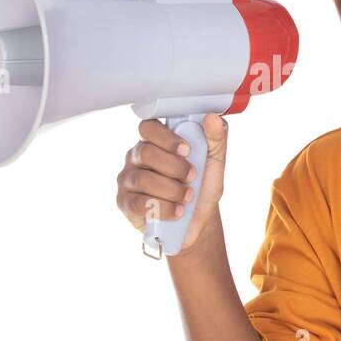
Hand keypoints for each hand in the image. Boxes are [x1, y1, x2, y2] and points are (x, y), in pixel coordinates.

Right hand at [115, 113, 228, 254]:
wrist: (199, 221)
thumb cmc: (202, 187)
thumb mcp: (214, 162)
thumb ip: (216, 138)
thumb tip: (213, 118)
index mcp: (155, 141)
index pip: (148, 127)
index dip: (166, 138)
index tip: (186, 150)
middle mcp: (137, 157)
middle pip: (145, 152)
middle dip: (174, 167)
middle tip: (192, 177)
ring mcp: (128, 180)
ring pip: (142, 179)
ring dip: (171, 190)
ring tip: (187, 197)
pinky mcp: (125, 203)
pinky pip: (138, 203)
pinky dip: (163, 208)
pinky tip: (177, 211)